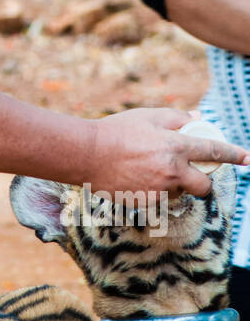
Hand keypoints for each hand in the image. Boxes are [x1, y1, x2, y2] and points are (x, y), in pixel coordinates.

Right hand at [90, 107, 249, 198]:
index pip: (214, 152)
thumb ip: (176, 118)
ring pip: (178, 194)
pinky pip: (157, 200)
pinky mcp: (145, 203)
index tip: (248, 158)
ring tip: (147, 172)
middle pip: (203, 186)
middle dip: (202, 183)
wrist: (86, 154)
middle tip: (189, 174)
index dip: (234, 155)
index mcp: (175, 147)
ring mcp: (159, 190)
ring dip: (172, 186)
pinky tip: (134, 179)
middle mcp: (171, 171)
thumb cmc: (116, 130)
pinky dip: (151, 192)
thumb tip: (197, 118)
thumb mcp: (148, 116)